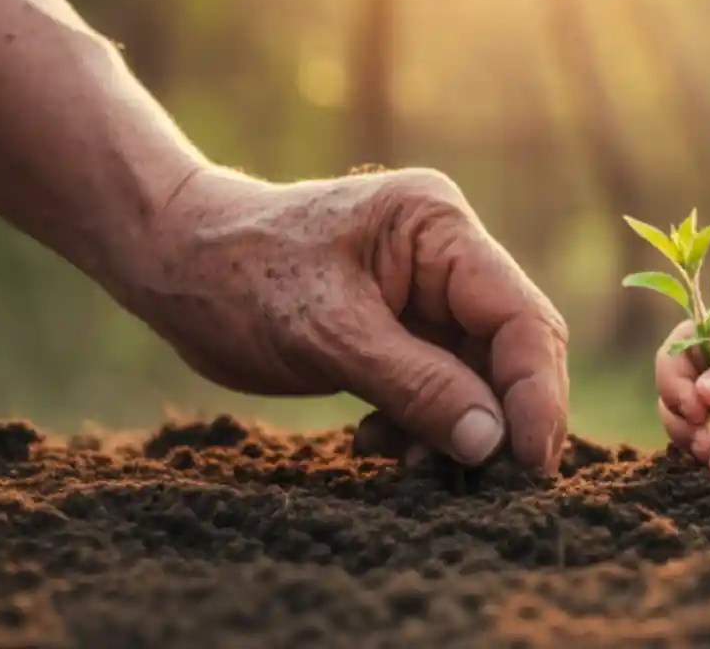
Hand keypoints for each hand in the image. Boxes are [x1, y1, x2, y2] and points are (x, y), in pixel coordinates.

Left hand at [114, 165, 568, 472]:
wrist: (173, 264)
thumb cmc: (240, 275)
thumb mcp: (328, 335)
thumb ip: (416, 386)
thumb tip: (492, 444)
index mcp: (437, 228)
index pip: (519, 315)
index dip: (536, 392)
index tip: (531, 463)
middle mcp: (444, 253)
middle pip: (509, 347)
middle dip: (499, 416)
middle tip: (488, 482)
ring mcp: (423, 291)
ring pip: (475, 374)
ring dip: (455, 428)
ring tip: (411, 466)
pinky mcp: (399, 326)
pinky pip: (437, 384)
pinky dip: (420, 424)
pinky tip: (378, 444)